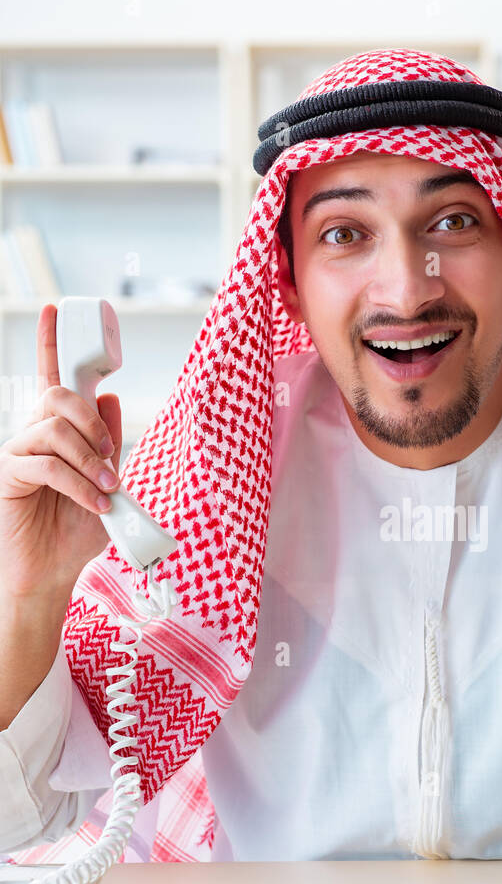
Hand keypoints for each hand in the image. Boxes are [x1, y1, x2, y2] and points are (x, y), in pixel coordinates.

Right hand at [0, 303, 122, 598]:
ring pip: (55, 431)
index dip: (52, 343)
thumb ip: (107, 443)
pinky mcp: (7, 475)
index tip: (55, 310)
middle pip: (58, 397)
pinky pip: (46, 464)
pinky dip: (77, 483)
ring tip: (106, 489)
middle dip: (92, 420)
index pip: (53, 379)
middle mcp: (33, 435)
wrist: (52, 573)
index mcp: (56, 431)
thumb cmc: (75, 531)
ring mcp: (16, 453)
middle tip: (110, 454)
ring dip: (90, 460)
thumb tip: (110, 397)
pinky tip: (93, 502)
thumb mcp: (105, 484)